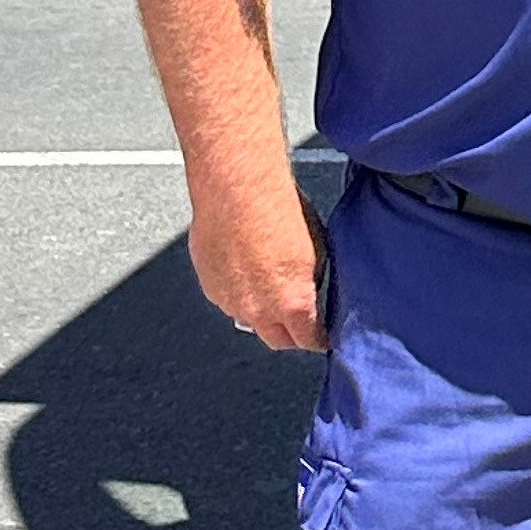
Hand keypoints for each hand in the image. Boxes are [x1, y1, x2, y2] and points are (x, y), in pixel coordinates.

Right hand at [190, 177, 330, 352]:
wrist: (236, 190)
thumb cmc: (279, 210)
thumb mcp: (317, 246)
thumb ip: (312, 278)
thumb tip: (312, 285)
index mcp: (292, 303)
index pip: (308, 339)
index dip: (317, 339)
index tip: (321, 335)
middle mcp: (258, 311)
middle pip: (277, 339)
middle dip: (290, 335)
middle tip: (299, 322)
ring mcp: (230, 301)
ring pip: (250, 319)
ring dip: (262, 311)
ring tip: (270, 283)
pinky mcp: (209, 286)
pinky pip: (228, 299)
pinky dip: (239, 291)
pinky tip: (246, 267)